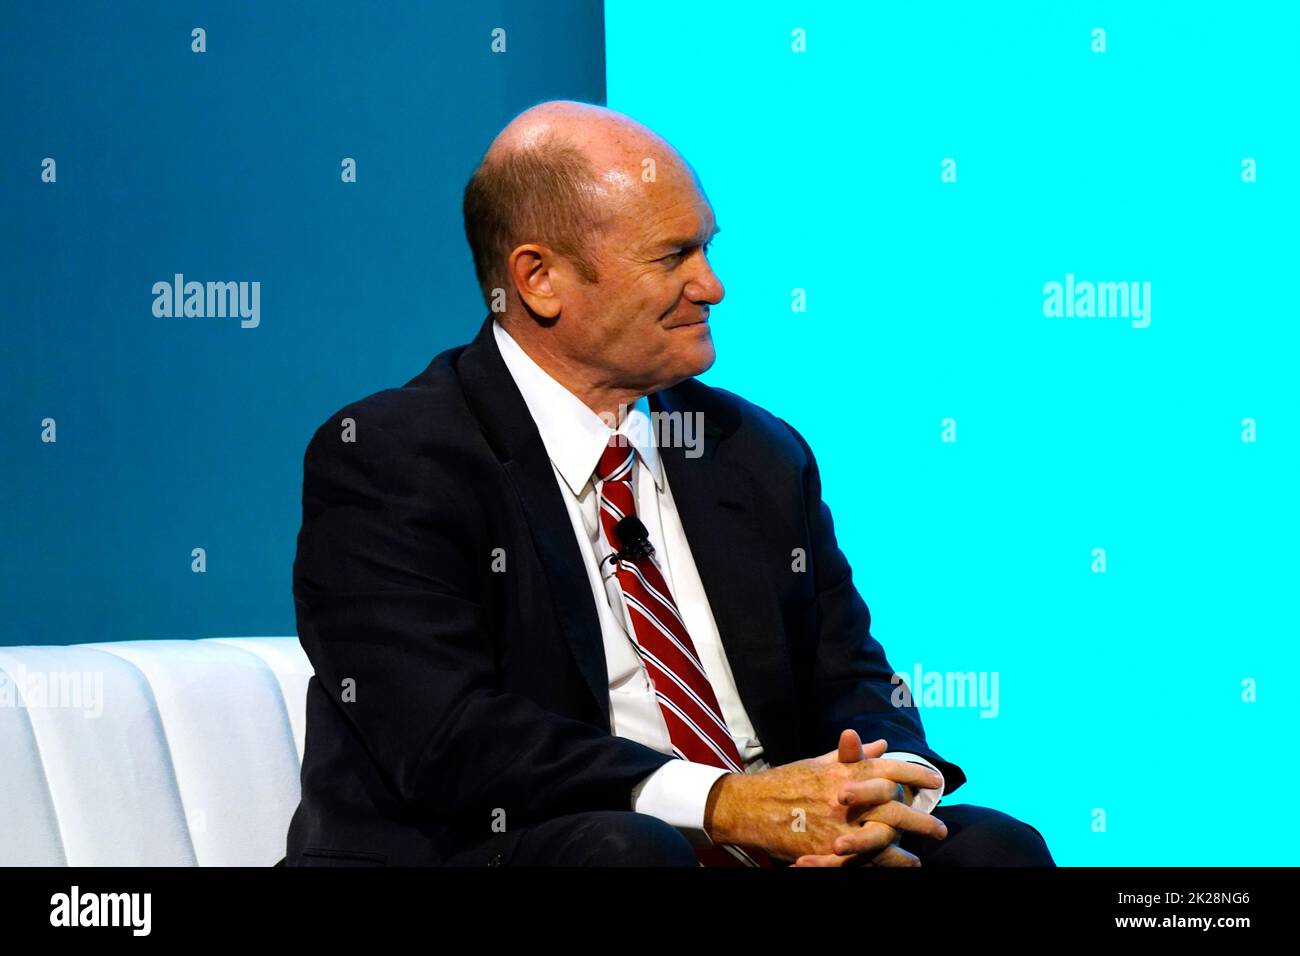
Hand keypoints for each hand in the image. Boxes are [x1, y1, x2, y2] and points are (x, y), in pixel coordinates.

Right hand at [703, 729, 944, 862]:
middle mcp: (846, 796)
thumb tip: (881, 746)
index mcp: (845, 771)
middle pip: (894, 806)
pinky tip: (901, 864)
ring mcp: (837, 824)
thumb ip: (852, 757)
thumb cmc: (786, 781)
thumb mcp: (819, 764)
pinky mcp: (827, 848)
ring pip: (883, 836)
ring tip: (921, 856)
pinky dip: (885, 862)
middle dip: (921, 818)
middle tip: (942, 827)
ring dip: (907, 847)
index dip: (916, 775)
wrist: (751, 805)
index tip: (936, 781)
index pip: (890, 769)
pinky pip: (863, 858)